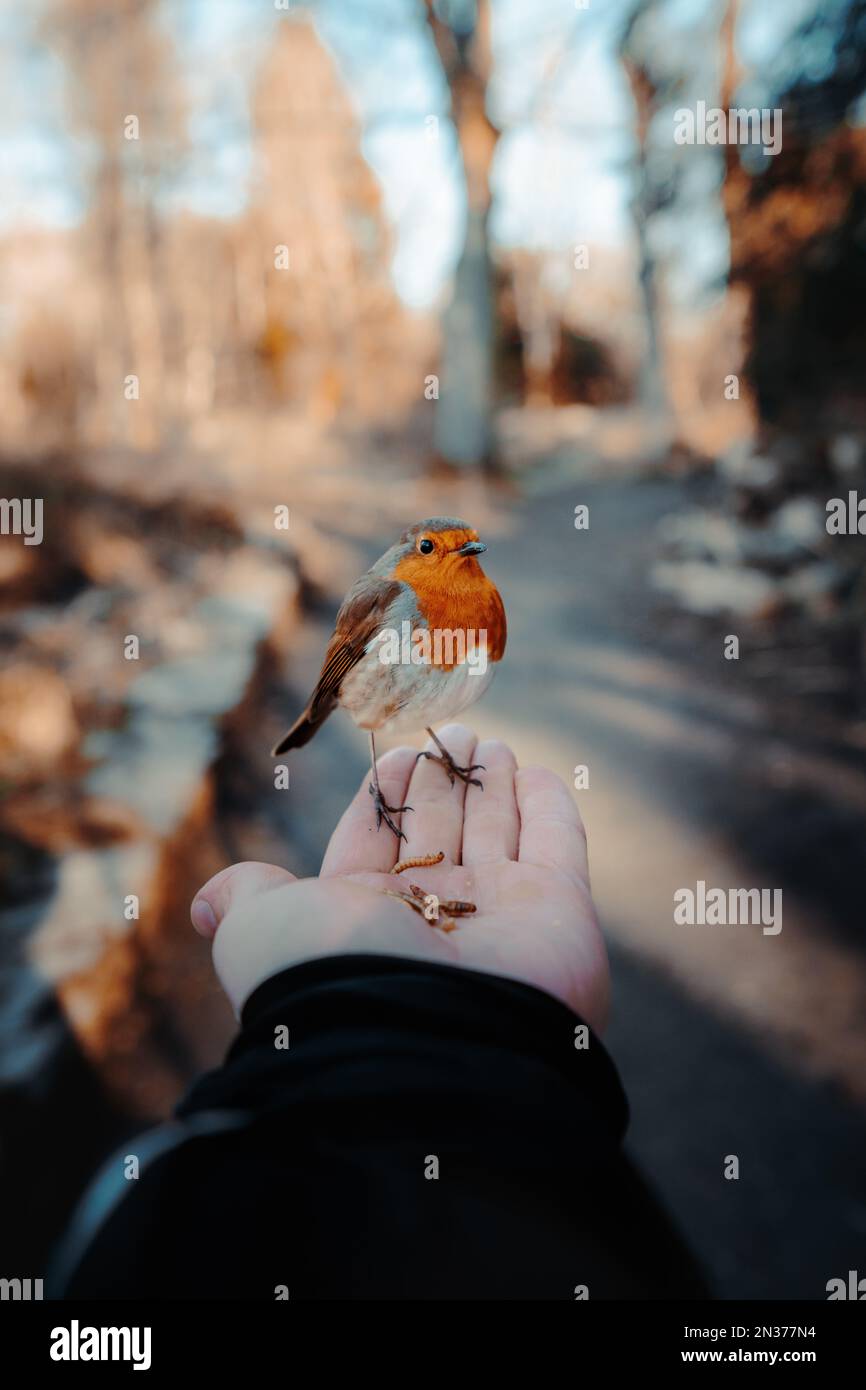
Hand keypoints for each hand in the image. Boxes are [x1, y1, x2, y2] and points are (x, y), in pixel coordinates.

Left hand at [191, 725, 608, 1028]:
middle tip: (451, 732)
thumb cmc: (333, 975)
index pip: (377, 842)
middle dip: (443, 781)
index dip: (386, 796)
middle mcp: (436, 921)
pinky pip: (558, 847)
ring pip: (499, 832)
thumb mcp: (261, 929)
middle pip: (442, 831)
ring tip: (488, 741)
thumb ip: (246, 899)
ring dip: (493, 784)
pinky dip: (550, 808)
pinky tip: (537, 773)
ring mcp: (503, 917)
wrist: (424, 1038)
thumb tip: (206, 902)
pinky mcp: (561, 914)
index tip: (395, 752)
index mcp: (367, 920)